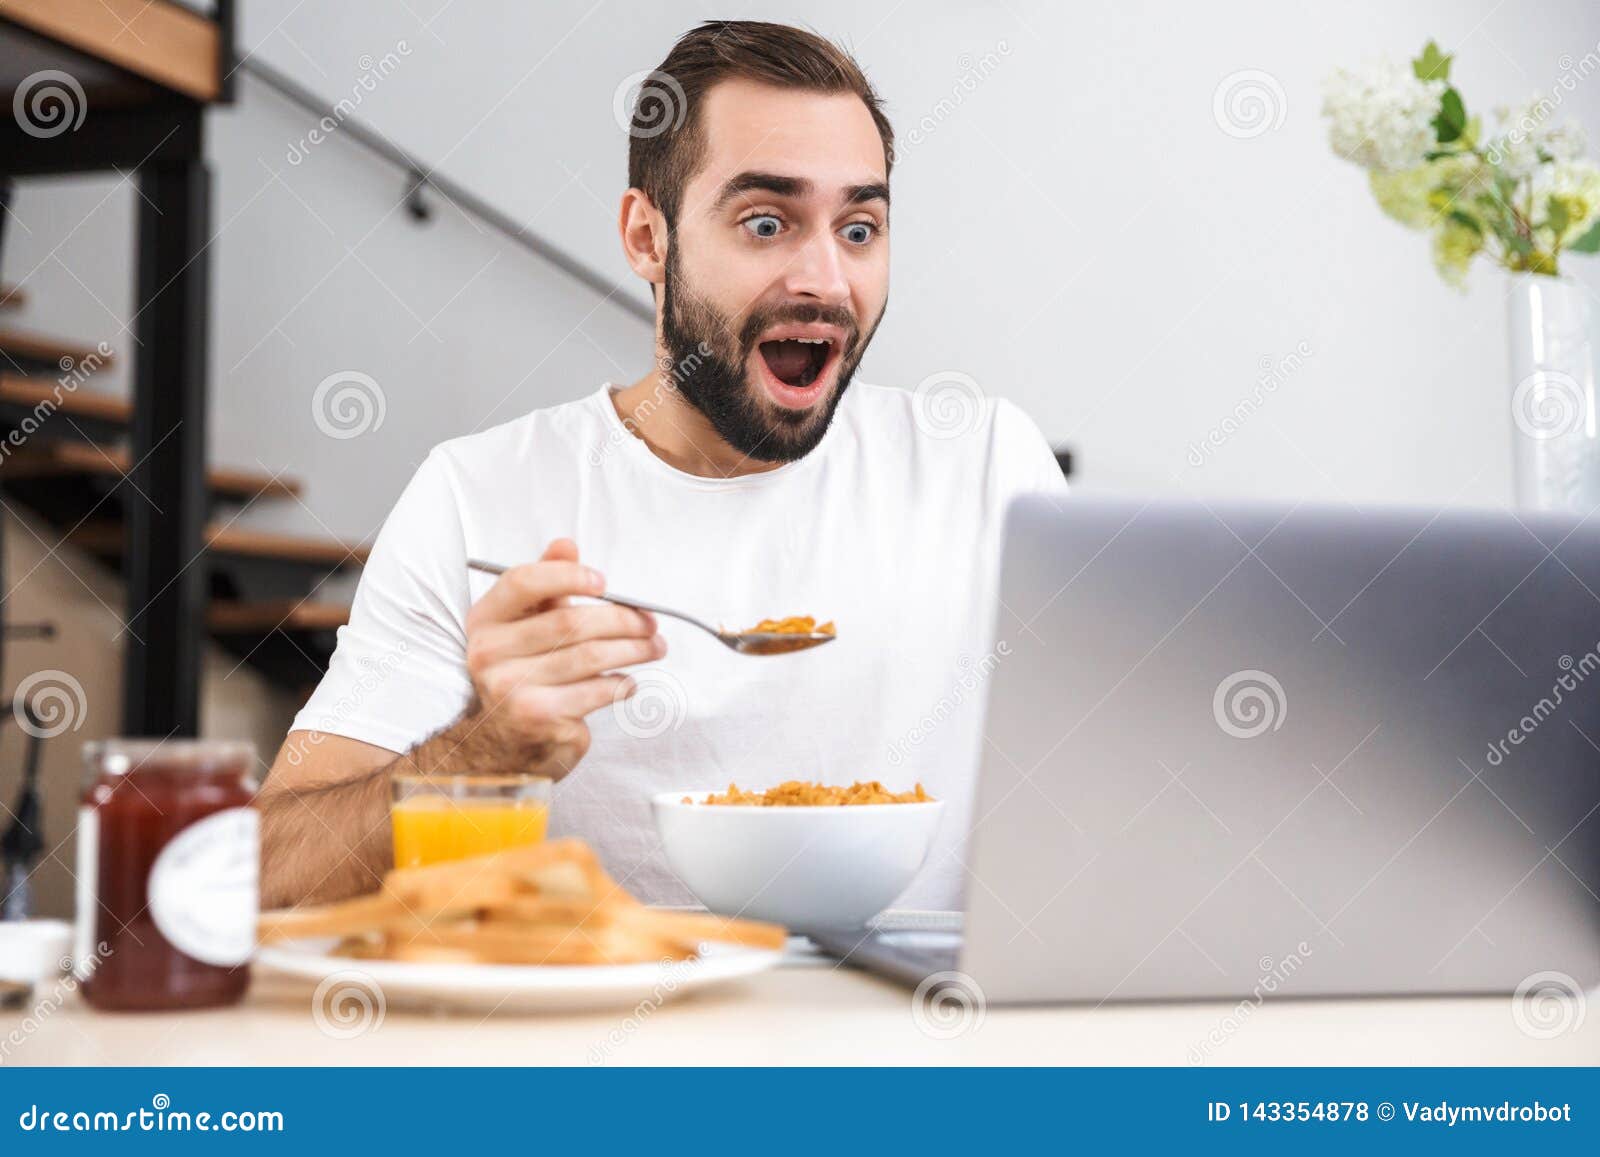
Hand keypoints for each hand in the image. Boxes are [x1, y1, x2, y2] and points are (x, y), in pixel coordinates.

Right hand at [462, 538, 662, 775]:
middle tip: (650, 623)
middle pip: (569, 621)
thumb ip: (546, 583)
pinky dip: (621, 684)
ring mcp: (512, 688)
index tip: (604, 582)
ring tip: (654, 648)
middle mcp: (490, 653)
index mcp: (485, 620)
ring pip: (590, 656)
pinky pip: (596, 691)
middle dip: (622, 619)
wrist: (503, 742)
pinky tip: (628, 682)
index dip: (568, 576)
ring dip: (634, 650)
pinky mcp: (539, 717)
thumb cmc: (523, 673)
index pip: (523, 583)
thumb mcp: (526, 625)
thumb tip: (566, 545)